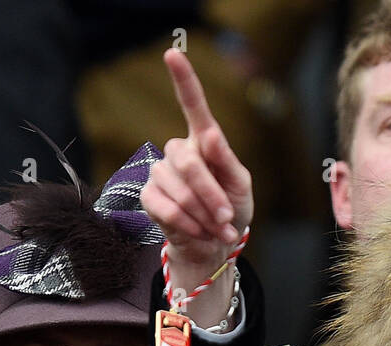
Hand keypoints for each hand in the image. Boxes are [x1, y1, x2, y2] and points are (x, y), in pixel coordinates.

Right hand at [141, 48, 253, 325]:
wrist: (213, 245)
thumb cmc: (230, 210)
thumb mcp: (241, 185)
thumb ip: (227, 161)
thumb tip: (210, 135)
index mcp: (203, 141)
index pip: (193, 106)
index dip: (183, 80)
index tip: (173, 54)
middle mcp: (178, 152)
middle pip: (189, 162)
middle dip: (211, 194)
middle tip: (226, 217)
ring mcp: (161, 173)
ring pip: (179, 189)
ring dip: (203, 214)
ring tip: (216, 227)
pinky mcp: (149, 197)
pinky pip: (167, 208)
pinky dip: (188, 223)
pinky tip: (199, 231)